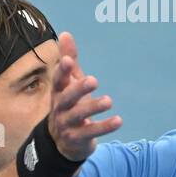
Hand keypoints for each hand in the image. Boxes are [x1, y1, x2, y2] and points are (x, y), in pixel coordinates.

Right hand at [47, 31, 121, 161]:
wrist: (61, 142)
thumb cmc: (68, 105)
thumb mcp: (68, 83)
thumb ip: (69, 60)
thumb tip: (66, 33)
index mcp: (58, 92)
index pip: (57, 80)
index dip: (61, 71)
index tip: (67, 60)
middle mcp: (60, 108)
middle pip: (66, 98)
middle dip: (78, 89)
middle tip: (94, 80)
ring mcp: (67, 125)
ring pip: (78, 116)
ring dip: (93, 108)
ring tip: (109, 101)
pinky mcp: (77, 139)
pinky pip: (90, 133)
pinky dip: (104, 127)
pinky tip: (118, 120)